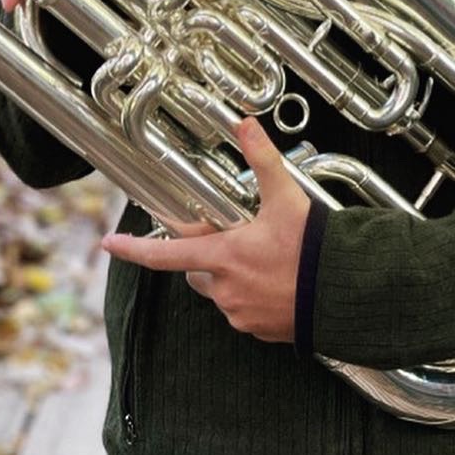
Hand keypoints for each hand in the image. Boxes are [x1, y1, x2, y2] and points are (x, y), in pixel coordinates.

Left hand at [100, 117, 310, 343]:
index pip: (164, 254)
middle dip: (205, 254)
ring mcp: (240, 314)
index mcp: (222, 257)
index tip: (109, 243)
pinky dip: (248, 294)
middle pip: (195, 270)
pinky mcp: (257, 330)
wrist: (345, 292)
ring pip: (218, 290)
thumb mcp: (285, 197)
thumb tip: (245, 123)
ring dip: (229, 275)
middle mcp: (224, 290)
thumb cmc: (313, 247)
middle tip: (233, 236)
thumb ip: (262, 158)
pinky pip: (240, 310)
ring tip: (262, 258)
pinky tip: (273, 280)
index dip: (132, 249)